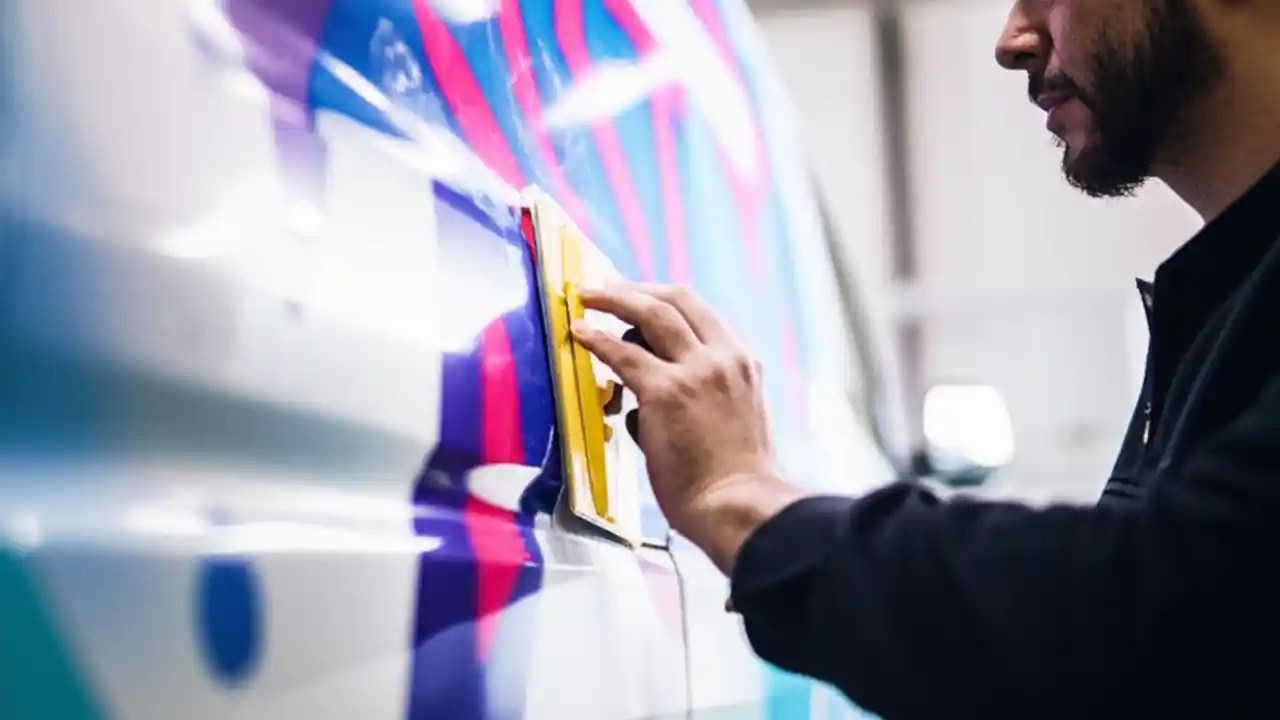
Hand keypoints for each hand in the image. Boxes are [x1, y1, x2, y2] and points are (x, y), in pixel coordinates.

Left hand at [573, 283, 809, 570]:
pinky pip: (623, 353)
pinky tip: (579, 332)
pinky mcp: (667, 392)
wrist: (741, 507)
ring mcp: (697, 372)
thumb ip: (699, 400)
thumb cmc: (732, 483)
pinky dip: (597, 338)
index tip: (638, 298)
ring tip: (585, 297)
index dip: (663, 298)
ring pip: (651, 313)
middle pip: (676, 299)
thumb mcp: (732, 423)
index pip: (700, 314)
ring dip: (613, 298)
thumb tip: (644, 406)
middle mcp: (723, 358)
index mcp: (742, 365)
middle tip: (605, 288)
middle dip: (635, 288)